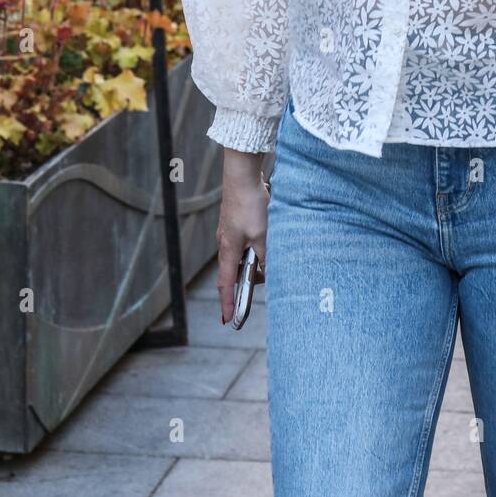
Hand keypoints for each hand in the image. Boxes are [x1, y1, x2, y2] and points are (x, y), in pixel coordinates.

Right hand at [216, 149, 268, 324]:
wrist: (242, 176)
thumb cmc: (250, 205)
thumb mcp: (263, 235)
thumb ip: (266, 256)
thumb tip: (267, 271)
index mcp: (228, 250)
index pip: (226, 284)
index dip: (227, 304)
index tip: (228, 320)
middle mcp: (225, 243)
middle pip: (235, 271)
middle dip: (247, 282)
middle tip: (261, 285)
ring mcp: (230, 232)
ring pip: (242, 256)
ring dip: (255, 262)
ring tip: (270, 260)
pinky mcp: (237, 222)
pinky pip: (246, 243)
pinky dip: (255, 249)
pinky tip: (268, 242)